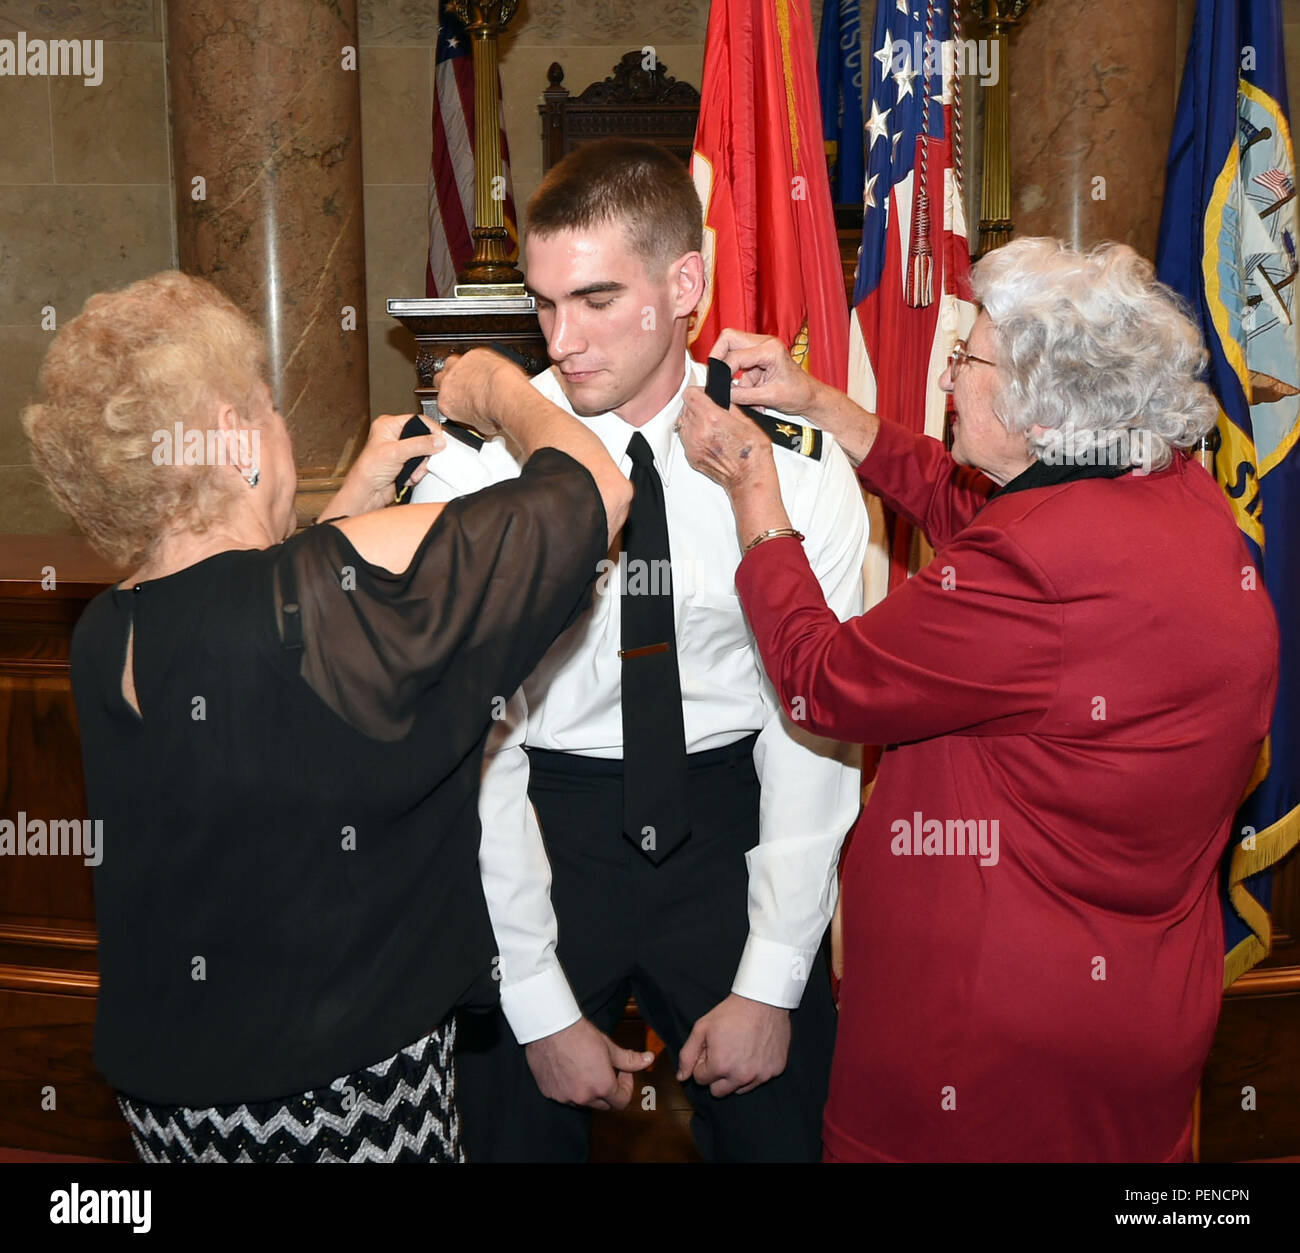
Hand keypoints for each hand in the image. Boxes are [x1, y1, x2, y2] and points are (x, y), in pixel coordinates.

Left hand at [328, 411, 444, 516]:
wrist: (367, 493)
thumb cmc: (368, 471)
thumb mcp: (395, 452)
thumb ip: (419, 445)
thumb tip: (438, 441)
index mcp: (388, 425)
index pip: (417, 420)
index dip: (430, 430)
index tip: (439, 440)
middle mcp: (395, 435)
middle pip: (423, 438)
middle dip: (424, 453)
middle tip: (421, 461)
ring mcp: (401, 450)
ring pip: (424, 453)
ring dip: (421, 465)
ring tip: (412, 472)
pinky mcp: (406, 463)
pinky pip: (422, 464)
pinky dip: (418, 472)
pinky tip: (409, 476)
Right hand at [436, 349, 519, 437]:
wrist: (504, 395)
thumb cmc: (494, 411)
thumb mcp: (482, 428)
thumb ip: (475, 421)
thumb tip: (484, 423)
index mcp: (446, 403)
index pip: (444, 401)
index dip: (455, 402)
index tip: (464, 404)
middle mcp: (448, 383)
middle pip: (441, 379)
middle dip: (452, 383)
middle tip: (467, 389)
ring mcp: (459, 366)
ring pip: (452, 363)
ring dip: (460, 368)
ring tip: (475, 376)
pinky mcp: (473, 354)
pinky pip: (473, 355)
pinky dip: (480, 361)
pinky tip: (490, 368)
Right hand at [524, 1017, 654, 1110]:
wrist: (549, 1027)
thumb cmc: (579, 1034)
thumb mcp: (609, 1046)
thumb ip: (630, 1059)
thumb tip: (649, 1059)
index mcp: (602, 1087)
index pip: (622, 1102)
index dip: (626, 1087)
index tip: (622, 1072)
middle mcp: (583, 1097)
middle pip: (603, 1104)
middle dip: (608, 1090)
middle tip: (606, 1070)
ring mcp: (565, 1097)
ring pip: (583, 1101)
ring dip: (589, 1090)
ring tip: (586, 1067)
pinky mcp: (550, 1093)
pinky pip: (565, 1096)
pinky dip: (570, 1087)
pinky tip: (569, 1069)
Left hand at [676, 993, 791, 1097]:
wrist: (763, 1000)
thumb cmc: (731, 1012)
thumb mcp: (702, 1028)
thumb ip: (688, 1055)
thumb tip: (681, 1077)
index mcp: (721, 1066)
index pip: (701, 1080)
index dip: (702, 1064)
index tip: (710, 1050)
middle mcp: (741, 1076)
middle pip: (718, 1091)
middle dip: (716, 1076)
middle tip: (722, 1054)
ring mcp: (760, 1075)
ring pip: (739, 1089)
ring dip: (735, 1076)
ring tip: (739, 1052)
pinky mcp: (775, 1070)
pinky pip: (759, 1080)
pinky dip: (754, 1071)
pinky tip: (754, 1051)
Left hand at [678, 385, 777, 496]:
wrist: (749, 477)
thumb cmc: (752, 453)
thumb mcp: (746, 419)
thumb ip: (727, 405)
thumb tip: (719, 398)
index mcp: (711, 418)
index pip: (690, 395)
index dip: (698, 392)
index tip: (704, 395)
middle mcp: (698, 431)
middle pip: (685, 408)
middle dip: (697, 406)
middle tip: (710, 410)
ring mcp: (692, 446)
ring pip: (682, 423)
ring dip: (693, 421)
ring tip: (709, 426)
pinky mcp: (691, 457)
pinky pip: (686, 439)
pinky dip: (693, 436)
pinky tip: (708, 439)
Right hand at [709, 327, 819, 415]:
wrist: (810, 397)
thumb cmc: (799, 394)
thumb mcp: (769, 397)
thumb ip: (742, 396)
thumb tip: (721, 394)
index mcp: (770, 349)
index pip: (735, 356)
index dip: (723, 373)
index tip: (717, 387)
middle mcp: (764, 343)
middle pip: (728, 338)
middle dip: (718, 358)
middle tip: (716, 377)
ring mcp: (760, 349)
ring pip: (730, 349)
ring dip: (730, 373)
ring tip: (740, 392)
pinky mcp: (757, 359)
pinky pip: (739, 365)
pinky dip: (739, 382)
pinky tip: (750, 395)